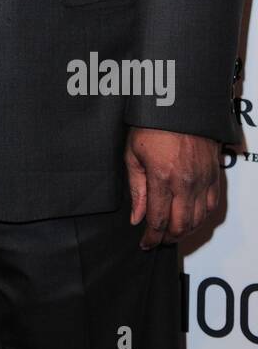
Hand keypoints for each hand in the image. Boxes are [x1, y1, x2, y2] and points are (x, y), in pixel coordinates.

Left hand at [124, 127, 220, 248]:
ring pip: (198, 220)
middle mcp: (186, 182)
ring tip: (172, 232)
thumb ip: (136, 190)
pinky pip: (212, 206)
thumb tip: (137, 218)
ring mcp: (203, 179)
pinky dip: (201, 218)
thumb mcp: (133, 154)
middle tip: (157, 239)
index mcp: (162, 177)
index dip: (151, 237)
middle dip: (168, 238)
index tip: (145, 243)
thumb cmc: (151, 125)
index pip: (158, 220)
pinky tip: (190, 218)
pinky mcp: (214, 174)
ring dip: (185, 231)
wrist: (179, 105)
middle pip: (181, 226)